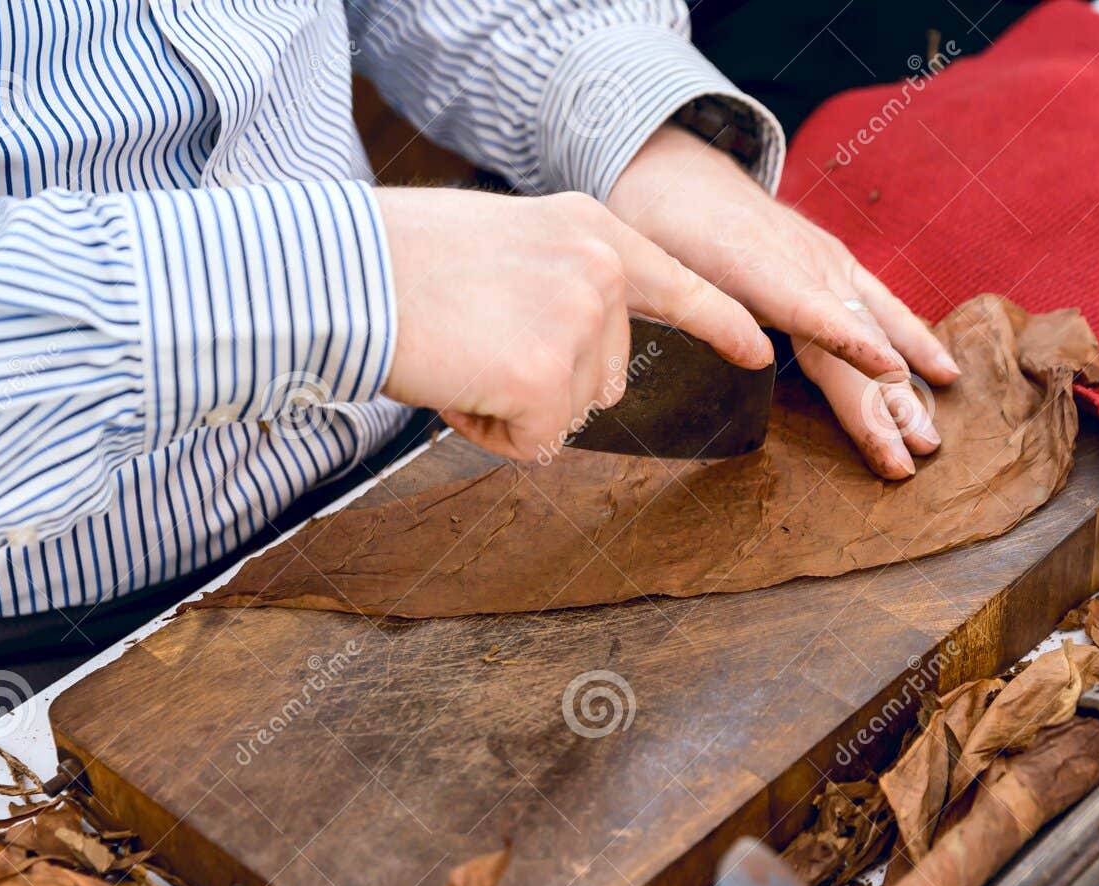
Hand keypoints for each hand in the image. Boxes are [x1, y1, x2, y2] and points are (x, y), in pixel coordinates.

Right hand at [374, 186, 772, 459]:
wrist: (341, 272)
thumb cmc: (402, 261)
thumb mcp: (508, 242)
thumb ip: (564, 283)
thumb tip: (590, 359)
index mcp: (592, 230)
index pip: (677, 284)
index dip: (721, 324)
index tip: (757, 352)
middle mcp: (601, 269)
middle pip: (604, 379)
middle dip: (541, 380)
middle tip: (474, 335)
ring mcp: (579, 323)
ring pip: (567, 415)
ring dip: (512, 405)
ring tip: (458, 350)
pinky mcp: (547, 379)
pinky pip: (533, 444)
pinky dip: (488, 431)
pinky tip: (454, 381)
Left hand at [607, 126, 959, 478]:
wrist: (678, 171)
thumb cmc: (660, 228)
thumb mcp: (658, 264)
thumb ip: (705, 308)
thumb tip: (756, 358)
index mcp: (752, 260)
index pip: (809, 305)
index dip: (849, 339)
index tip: (887, 372)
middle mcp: (802, 259)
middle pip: (852, 335)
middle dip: (885, 398)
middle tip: (913, 451)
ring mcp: (826, 259)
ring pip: (876, 325)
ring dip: (907, 384)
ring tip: (931, 435)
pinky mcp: (837, 263)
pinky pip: (883, 305)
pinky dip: (915, 341)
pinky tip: (944, 375)